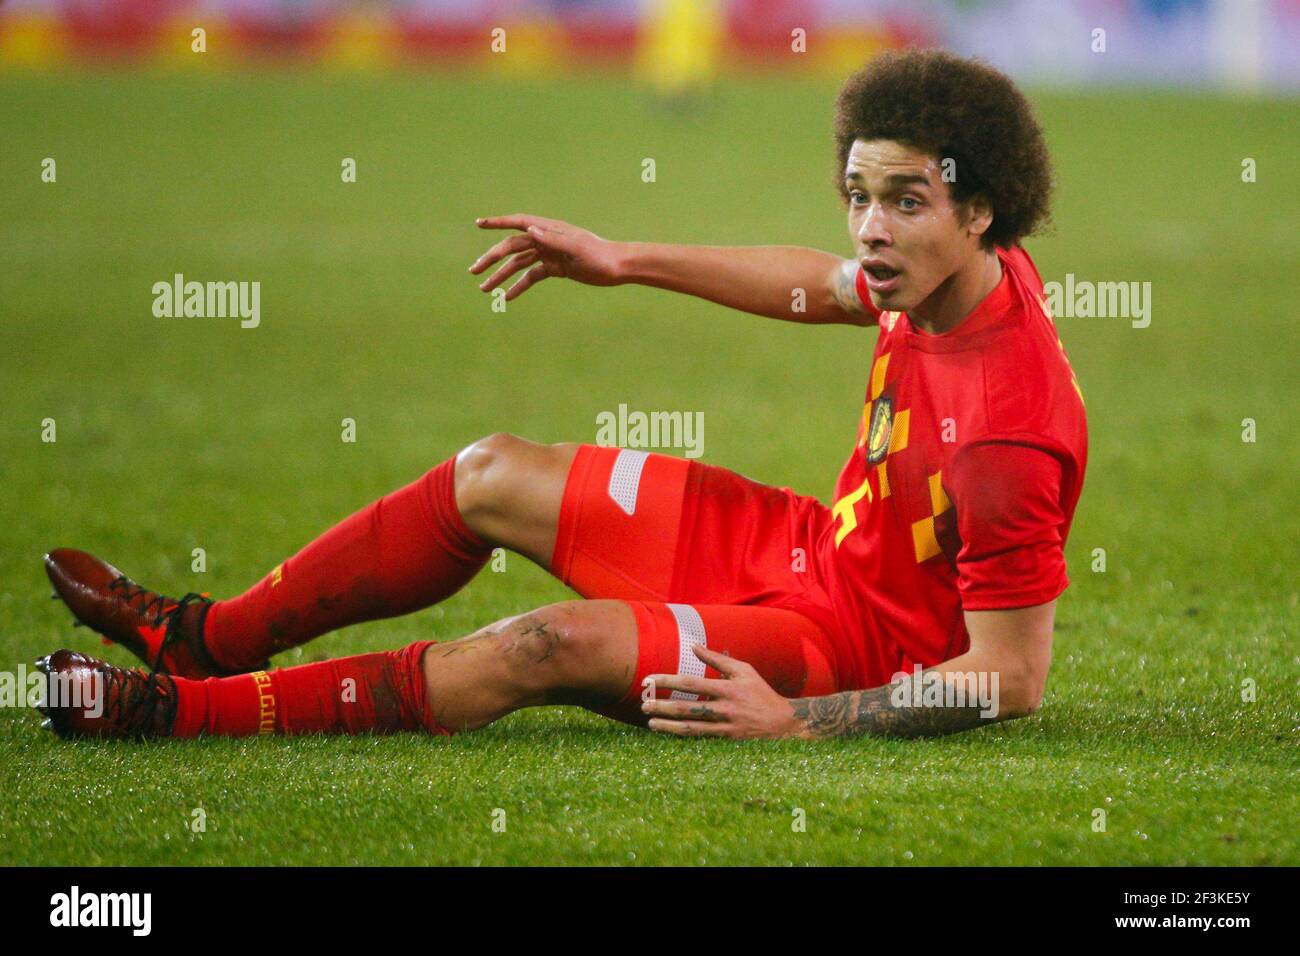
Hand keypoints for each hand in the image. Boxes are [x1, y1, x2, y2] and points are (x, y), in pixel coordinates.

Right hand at [469, 214, 626, 301]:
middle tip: (473, 271)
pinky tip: (507, 297)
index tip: (478, 224)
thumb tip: (529, 228)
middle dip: (492, 258)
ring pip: (518, 264)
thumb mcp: (576, 247)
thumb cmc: (599, 255)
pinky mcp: (554, 268)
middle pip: (512, 247)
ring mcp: (549, 254)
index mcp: (549, 229)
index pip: (518, 222)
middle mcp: (546, 239)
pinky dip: (519, 286)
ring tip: (484, 289)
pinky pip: (531, 276)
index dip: (497, 222)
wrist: (617, 267)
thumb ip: (552, 239)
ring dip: (501, 275)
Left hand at [641, 645, 798, 738]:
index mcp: (728, 688)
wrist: (783, 723)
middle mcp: (725, 708)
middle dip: (662, 707)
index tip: (649, 680)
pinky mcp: (726, 741)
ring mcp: (725, 727)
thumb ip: (717, 659)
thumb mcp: (743, 670)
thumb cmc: (760, 693)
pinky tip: (669, 733)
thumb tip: (693, 646)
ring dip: (668, 726)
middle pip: (687, 708)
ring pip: (691, 728)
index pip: (691, 683)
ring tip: (650, 723)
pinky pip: (700, 739)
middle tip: (644, 704)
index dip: (668, 681)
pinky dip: (682, 736)